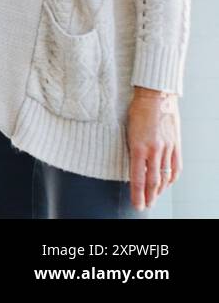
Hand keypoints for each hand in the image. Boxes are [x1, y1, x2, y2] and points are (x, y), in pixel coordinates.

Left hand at [127, 87, 181, 210]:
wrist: (156, 96)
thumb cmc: (137, 111)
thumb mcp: (127, 131)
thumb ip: (132, 149)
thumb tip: (133, 166)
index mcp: (138, 147)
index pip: (137, 178)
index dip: (137, 194)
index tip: (137, 205)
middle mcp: (154, 150)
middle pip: (152, 181)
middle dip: (148, 196)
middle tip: (145, 206)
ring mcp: (167, 148)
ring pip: (165, 176)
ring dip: (159, 190)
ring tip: (154, 197)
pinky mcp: (176, 144)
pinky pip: (176, 166)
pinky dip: (172, 177)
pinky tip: (167, 183)